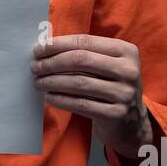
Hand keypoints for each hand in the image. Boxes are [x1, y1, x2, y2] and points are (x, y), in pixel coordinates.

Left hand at [31, 33, 151, 159]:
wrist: (131, 123)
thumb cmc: (110, 87)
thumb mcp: (107, 66)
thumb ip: (85, 53)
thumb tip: (46, 47)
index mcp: (126, 51)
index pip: (85, 42)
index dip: (58, 44)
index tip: (38, 50)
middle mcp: (129, 70)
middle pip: (81, 60)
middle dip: (52, 62)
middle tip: (35, 67)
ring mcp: (124, 93)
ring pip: (78, 83)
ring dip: (52, 81)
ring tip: (38, 82)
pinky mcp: (116, 114)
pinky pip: (80, 104)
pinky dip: (61, 99)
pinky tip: (49, 97)